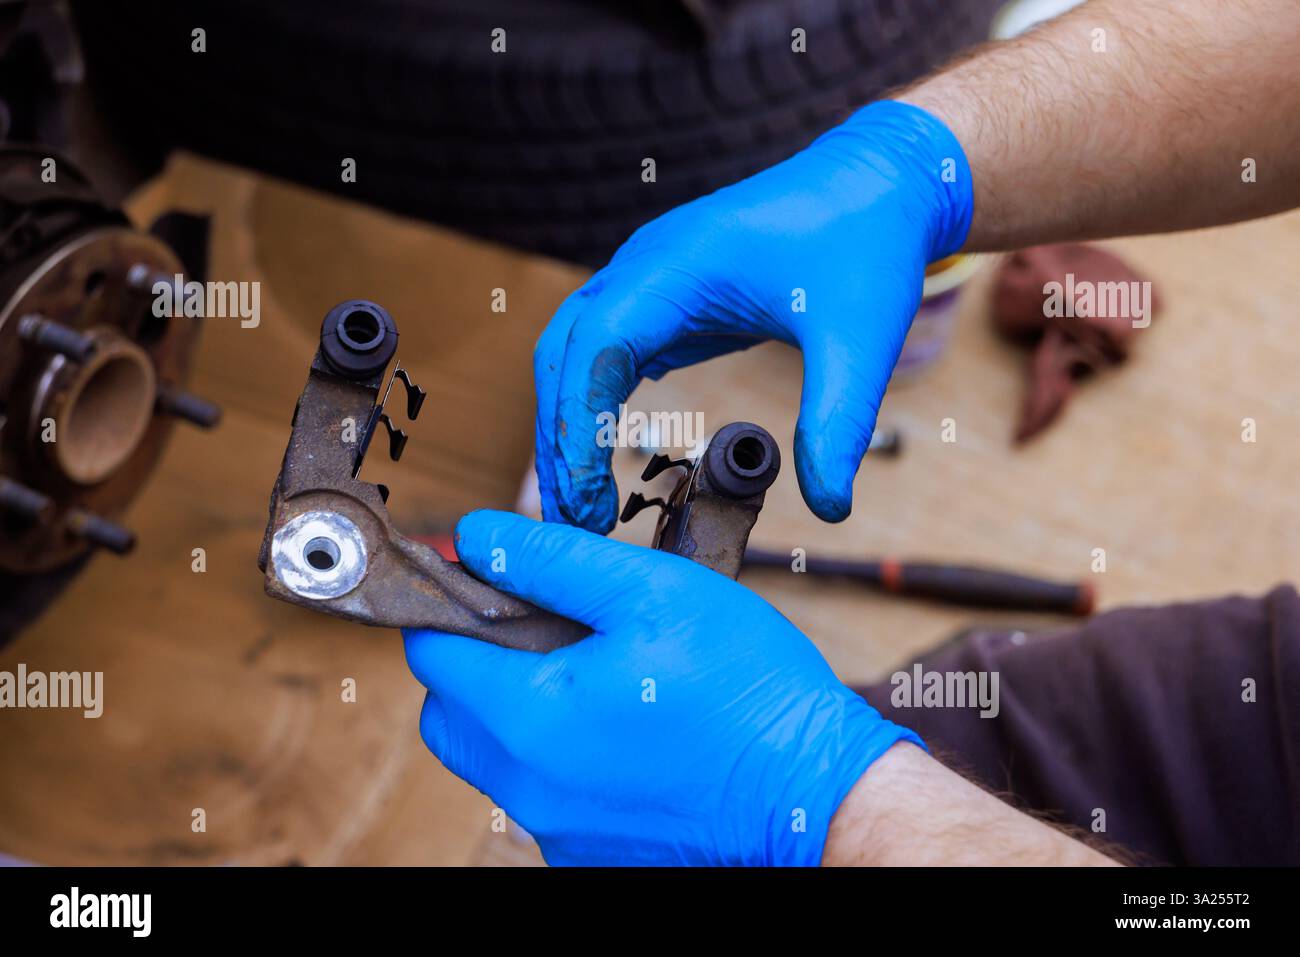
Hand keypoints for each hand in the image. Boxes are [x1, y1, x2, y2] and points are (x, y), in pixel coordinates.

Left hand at [403, 510, 919, 865]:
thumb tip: (474, 536)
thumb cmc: (748, 689)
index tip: (495, 581)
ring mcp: (557, 832)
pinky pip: (543, 798)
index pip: (431, 654)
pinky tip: (627, 732)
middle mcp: (528, 787)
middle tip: (546, 630)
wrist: (816, 798)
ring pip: (495, 758)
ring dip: (519, 710)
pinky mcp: (590, 856)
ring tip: (598, 678)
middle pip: (448, 714)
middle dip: (476, 662)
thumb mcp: (653, 593)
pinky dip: (561, 759)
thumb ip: (552, 561)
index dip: (454, 604)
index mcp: (530, 717)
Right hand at [534, 100, 972, 530]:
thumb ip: (838, 422)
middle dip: (558, 437)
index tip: (590, 498)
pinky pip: (604, 349)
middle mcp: (645, 264)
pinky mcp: (661, 295)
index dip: (579, 424)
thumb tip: (829, 509)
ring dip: (567, 424)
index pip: (596, 345)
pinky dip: (592, 403)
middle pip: (563, 352)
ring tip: (581, 503)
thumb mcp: (862, 338)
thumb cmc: (866, 243)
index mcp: (679, 264)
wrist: (876, 182)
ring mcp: (646, 276)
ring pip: (573, 350)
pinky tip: (601, 455)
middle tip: (576, 520)